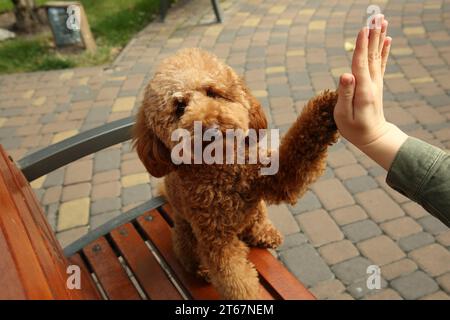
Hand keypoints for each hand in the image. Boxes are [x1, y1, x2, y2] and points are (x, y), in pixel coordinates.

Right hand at [333, 15, 407, 169]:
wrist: (373, 137)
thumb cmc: (354, 128)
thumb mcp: (344, 115)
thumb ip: (345, 94)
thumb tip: (346, 74)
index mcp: (362, 89)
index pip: (361, 63)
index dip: (362, 46)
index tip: (364, 29)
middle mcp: (372, 83)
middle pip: (371, 55)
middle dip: (373, 35)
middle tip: (375, 17)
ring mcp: (376, 83)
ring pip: (377, 56)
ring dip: (379, 38)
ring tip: (381, 21)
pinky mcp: (376, 84)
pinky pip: (380, 63)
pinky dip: (384, 50)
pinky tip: (387, 39)